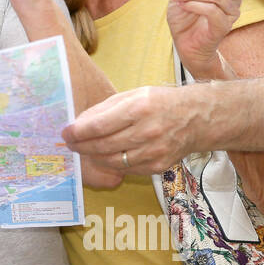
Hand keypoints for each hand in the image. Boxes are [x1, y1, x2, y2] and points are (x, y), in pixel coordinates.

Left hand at [62, 85, 200, 175]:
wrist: (197, 119)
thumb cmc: (161, 103)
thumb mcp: (133, 95)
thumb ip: (105, 108)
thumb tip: (80, 123)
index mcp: (139, 108)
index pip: (98, 126)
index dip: (77, 132)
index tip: (66, 133)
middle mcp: (147, 131)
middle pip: (102, 146)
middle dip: (81, 146)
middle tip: (70, 144)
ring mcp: (153, 151)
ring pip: (112, 161)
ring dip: (93, 157)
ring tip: (84, 150)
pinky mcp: (158, 166)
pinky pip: (126, 170)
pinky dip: (111, 165)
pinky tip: (105, 157)